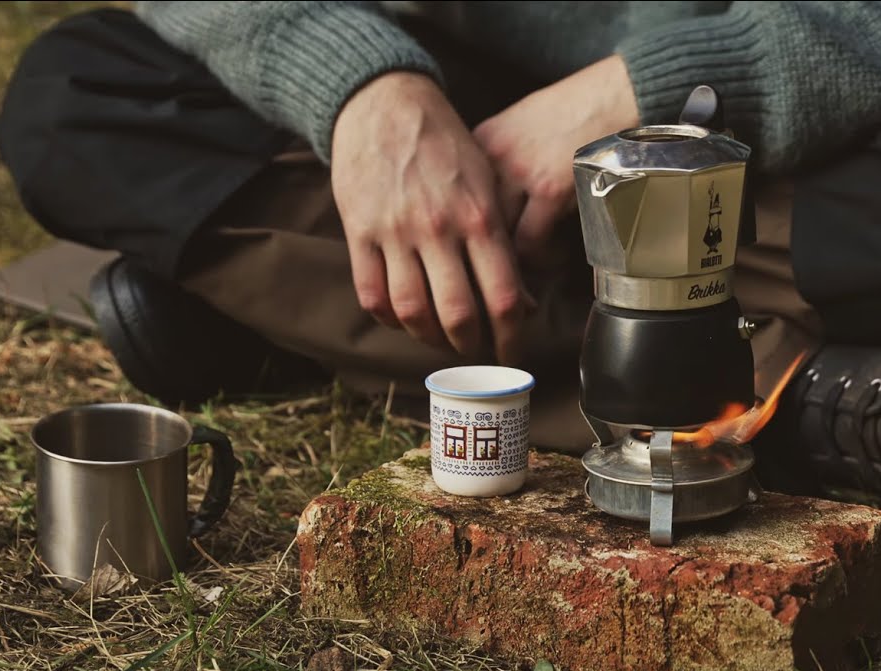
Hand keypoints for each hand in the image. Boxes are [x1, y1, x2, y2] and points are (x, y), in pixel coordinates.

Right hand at [330, 72, 527, 363]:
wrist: (385, 105)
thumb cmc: (446, 146)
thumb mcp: (487, 185)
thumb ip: (503, 243)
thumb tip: (521, 302)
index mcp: (479, 218)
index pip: (502, 297)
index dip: (511, 337)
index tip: (512, 354)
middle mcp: (438, 229)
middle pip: (457, 314)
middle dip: (471, 346)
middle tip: (476, 353)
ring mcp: (394, 232)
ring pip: (411, 312)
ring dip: (429, 338)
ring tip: (441, 341)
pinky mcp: (359, 231)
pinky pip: (371, 293)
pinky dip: (388, 318)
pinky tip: (403, 319)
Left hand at [472, 55, 639, 267]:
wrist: (610, 97)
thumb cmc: (572, 113)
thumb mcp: (519, 127)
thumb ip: (499, 163)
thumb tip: (495, 210)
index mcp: (481, 141)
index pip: (460, 199)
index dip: (472, 229)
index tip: (482, 249)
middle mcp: (493, 157)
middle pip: (473, 220)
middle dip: (488, 251)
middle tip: (502, 271)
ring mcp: (520, 173)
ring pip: (498, 236)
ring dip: (513, 260)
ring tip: (529, 270)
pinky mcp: (549, 189)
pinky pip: (531, 242)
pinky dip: (541, 257)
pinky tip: (553, 257)